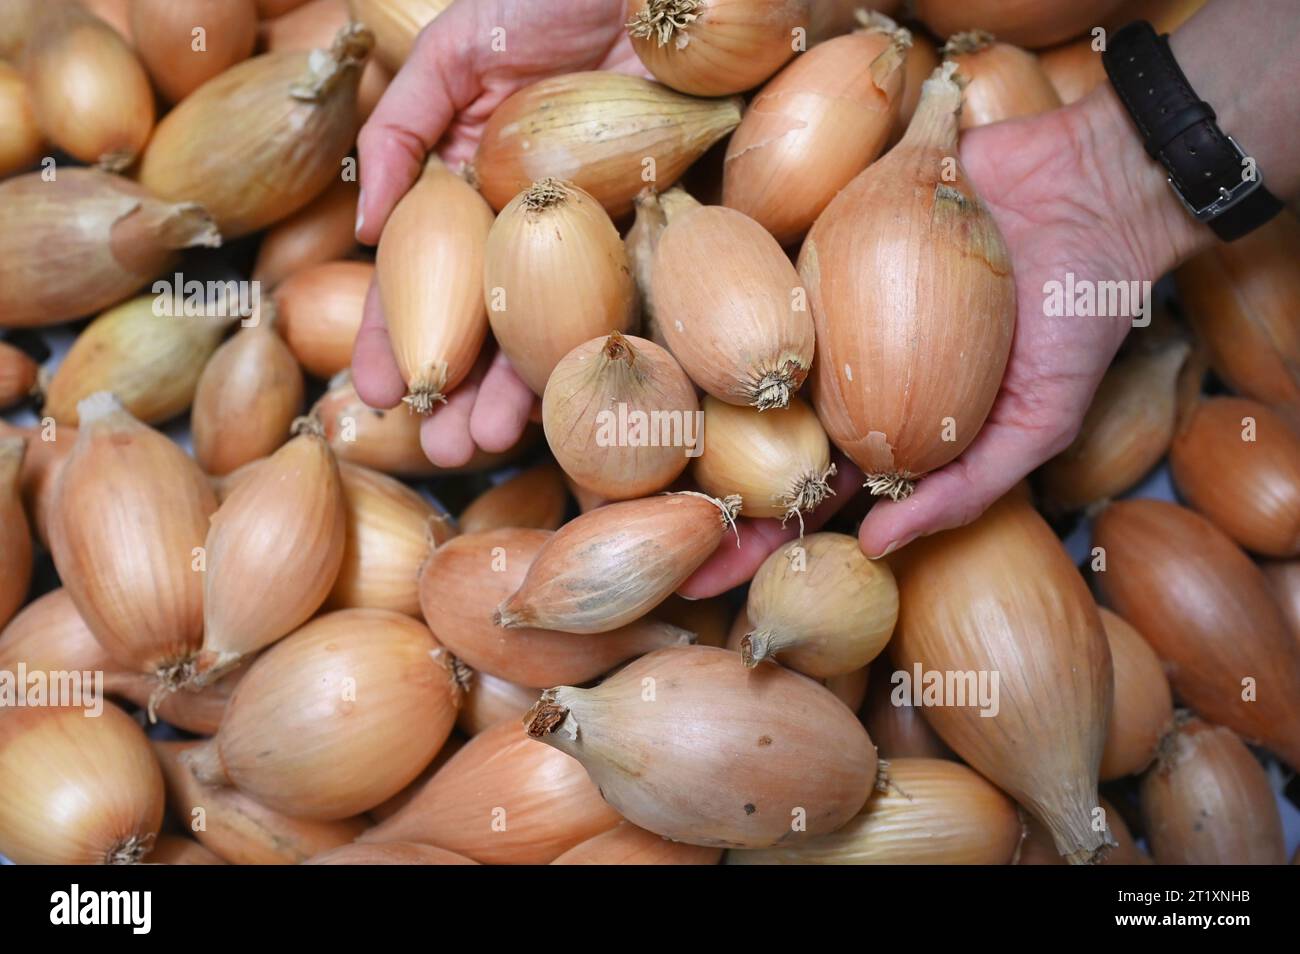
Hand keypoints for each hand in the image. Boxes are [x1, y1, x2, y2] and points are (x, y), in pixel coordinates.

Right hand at [350, 0, 639, 466]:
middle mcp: (538, 229)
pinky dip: (607, 354)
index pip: (431, 279)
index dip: (396, 336)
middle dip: (459, 390)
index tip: (373, 392)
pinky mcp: (667, 238)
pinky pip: (636, 307)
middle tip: (434, 446)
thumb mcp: (457, 48)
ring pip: (559, 330)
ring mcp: (603, 240)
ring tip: (486, 443)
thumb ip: (400, 130)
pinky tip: (576, 401)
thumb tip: (363, 228)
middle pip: (492, 325)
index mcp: (479, 193)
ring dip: (521, 393)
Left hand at [682, 84, 1207, 596]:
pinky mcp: (817, 235)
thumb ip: (965, 491)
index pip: (807, 492)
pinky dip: (714, 292)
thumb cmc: (1074, 317)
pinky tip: (665, 320)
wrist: (1089, 190)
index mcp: (882, 427)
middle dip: (700, 478)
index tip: (699, 581)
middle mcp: (840, 372)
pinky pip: (757, 270)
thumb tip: (876, 550)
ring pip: (741, 358)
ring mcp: (821, 306)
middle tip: (645, 515)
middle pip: (755, 433)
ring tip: (634, 432)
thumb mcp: (1036, 425)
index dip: (756, 540)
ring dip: (691, 391)